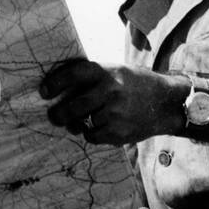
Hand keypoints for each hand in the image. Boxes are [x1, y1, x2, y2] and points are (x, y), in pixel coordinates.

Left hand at [40, 59, 186, 145]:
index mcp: (108, 72)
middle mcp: (112, 91)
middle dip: (59, 114)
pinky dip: (91, 134)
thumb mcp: (116, 71)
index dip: (56, 83)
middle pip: (74, 106)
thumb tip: (58, 89)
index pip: (75, 74)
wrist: (165, 102)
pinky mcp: (120, 132)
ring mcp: (116, 113)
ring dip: (77, 124)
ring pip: (83, 123)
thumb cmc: (134, 85)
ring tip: (79, 121)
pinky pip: (93, 136)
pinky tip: (98, 127)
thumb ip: (92, 78)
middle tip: (53, 116)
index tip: (43, 92)